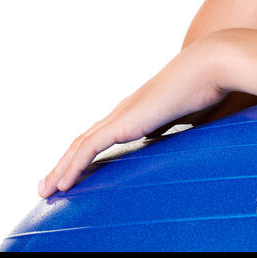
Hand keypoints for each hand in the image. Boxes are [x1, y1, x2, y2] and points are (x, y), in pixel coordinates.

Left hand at [37, 36, 230, 197]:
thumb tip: (167, 143)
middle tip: (48, 186)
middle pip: (85, 141)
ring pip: (80, 146)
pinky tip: (63, 183)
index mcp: (139, 111)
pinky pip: (89, 148)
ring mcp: (122, 115)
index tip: (76, 172)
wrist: (211, 66)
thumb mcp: (188, 117)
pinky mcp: (124, 122)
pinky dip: (73, 166)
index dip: (86, 155)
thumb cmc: (209, 88)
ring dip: (61, 169)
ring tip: (46, 191)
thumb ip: (174, 128)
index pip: (103, 137)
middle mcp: (125, 111)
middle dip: (65, 164)